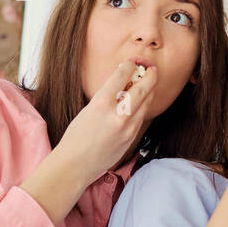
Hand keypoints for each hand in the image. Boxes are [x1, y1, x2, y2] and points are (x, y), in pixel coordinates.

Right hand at [55, 59, 158, 181]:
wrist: (76, 164)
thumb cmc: (76, 136)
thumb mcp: (88, 109)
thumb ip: (106, 97)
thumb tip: (123, 84)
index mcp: (101, 103)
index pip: (121, 77)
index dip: (129, 66)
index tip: (132, 62)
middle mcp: (117, 114)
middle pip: (142, 89)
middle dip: (150, 76)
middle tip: (152, 69)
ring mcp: (127, 127)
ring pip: (145, 102)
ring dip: (149, 90)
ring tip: (149, 82)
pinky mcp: (132, 137)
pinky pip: (142, 116)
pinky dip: (143, 105)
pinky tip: (142, 100)